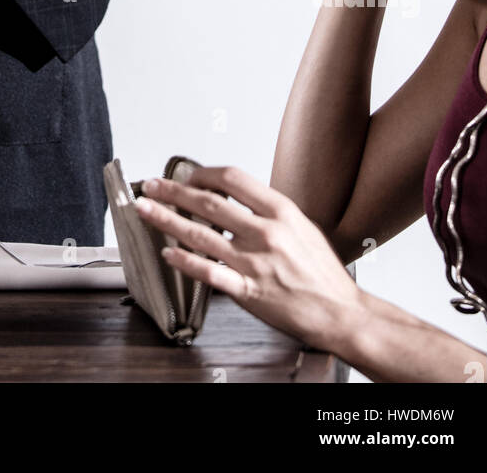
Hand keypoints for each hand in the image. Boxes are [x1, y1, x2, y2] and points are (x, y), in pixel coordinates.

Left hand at [135, 166, 364, 351]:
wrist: (341, 312)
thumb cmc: (323, 272)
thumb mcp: (302, 226)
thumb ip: (269, 211)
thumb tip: (236, 197)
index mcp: (281, 211)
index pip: (232, 179)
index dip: (203, 174)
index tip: (186, 176)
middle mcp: (266, 232)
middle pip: (208, 203)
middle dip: (173, 192)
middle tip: (150, 185)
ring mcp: (255, 263)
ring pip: (200, 235)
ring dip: (167, 220)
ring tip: (145, 210)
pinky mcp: (249, 292)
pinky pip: (209, 273)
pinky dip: (185, 262)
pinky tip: (168, 253)